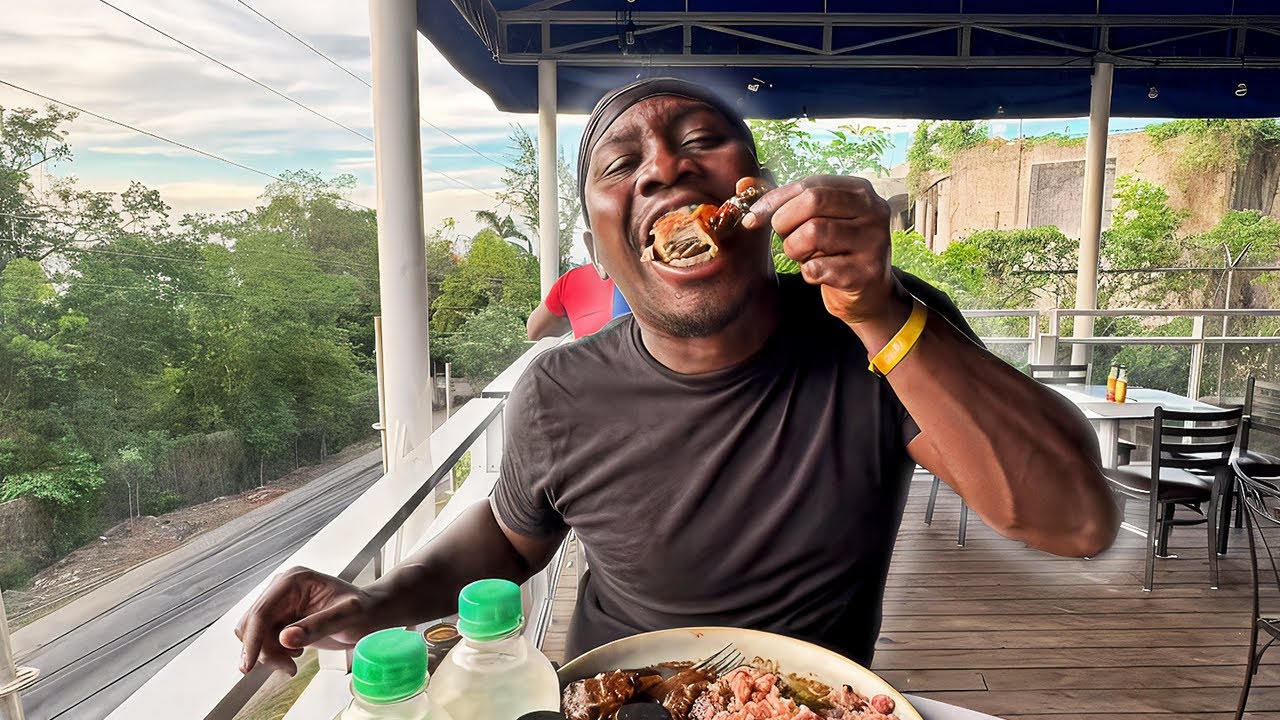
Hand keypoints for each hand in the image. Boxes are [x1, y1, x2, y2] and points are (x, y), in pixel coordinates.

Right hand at [234, 566, 386, 675]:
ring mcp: (280, 602)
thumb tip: (285, 638)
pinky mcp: (281, 617)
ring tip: (294, 663)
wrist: (371, 615)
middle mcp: (282, 588)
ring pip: (254, 634)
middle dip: (264, 650)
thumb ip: (318, 626)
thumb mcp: (348, 617)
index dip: (252, 640)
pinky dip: (273, 653)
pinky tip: (295, 656)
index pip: (262, 612)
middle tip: (289, 667)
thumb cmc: (365, 612)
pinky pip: (263, 640)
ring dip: (269, 654)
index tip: (247, 666)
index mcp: (294, 580)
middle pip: (252, 624)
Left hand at [742, 175, 905, 324]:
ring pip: (812, 233)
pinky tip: (820, 274)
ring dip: (795, 249)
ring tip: (806, 256)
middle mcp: (873, 210)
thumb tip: (742, 185)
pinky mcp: (866, 272)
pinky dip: (808, 273)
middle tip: (786, 239)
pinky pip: (817, 268)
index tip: (752, 218)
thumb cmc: (834, 250)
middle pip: (812, 201)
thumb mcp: (817, 219)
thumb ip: (785, 201)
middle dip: (785, 222)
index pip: (809, 184)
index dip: (774, 199)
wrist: (868, 293)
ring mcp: (874, 241)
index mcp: (860, 190)